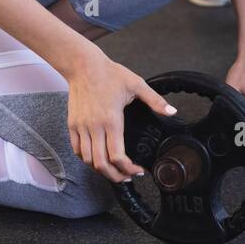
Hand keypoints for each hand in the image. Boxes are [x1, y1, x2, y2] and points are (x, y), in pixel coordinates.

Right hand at [64, 47, 176, 182]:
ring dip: (101, 170)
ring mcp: (81, 127)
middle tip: (126, 178)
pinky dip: (86, 158)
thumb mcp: (136, 84)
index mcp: (111, 120)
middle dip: (115, 176)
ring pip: (88, 160)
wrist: (83, 65)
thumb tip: (172, 111)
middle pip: (101, 164)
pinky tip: (97, 158)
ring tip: (114, 171)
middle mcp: (94, 127)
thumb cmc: (109, 73)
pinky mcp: (72, 125)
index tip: (138, 171)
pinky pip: (77, 149)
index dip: (128, 169)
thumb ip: (155, 100)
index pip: (117, 156)